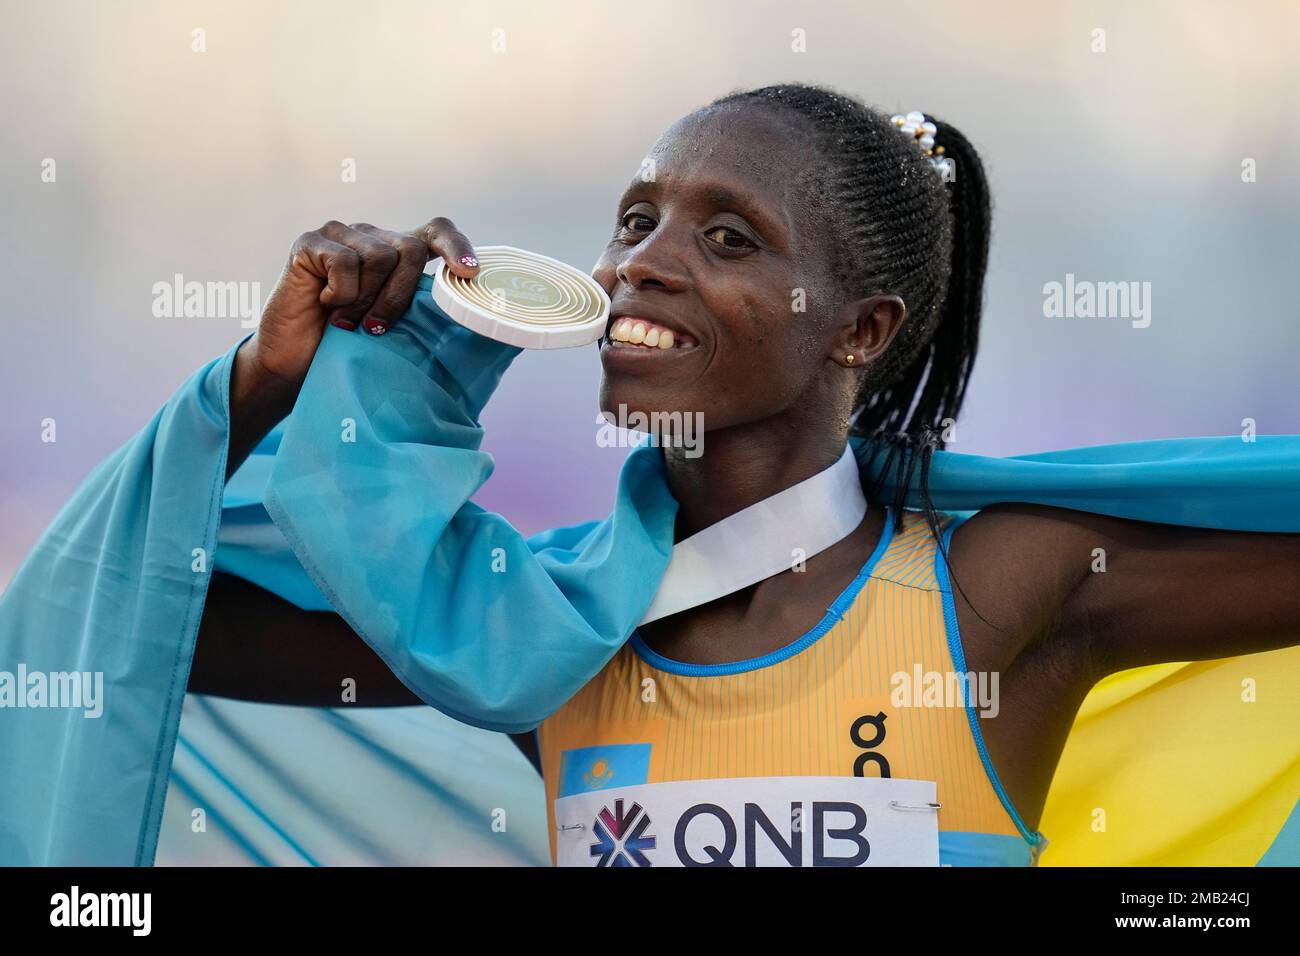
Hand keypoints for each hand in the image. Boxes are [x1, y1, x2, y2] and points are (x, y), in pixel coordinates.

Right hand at [247, 217, 480, 395]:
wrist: (294, 363)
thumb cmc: (348, 347)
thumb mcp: (394, 326)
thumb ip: (421, 308)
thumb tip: (470, 314)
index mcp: (397, 253)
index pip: (436, 231)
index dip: (456, 246)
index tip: (470, 273)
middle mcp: (371, 236)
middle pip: (410, 249)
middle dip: (400, 295)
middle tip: (376, 328)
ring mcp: (340, 234)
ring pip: (379, 257)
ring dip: (366, 300)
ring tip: (347, 321)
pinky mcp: (310, 241)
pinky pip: (344, 262)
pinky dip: (340, 293)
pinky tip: (325, 304)